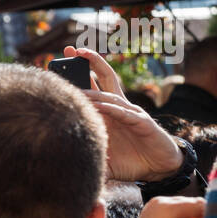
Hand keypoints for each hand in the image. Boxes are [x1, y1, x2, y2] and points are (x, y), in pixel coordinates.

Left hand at [63, 46, 181, 181]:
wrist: (158, 169)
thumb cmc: (130, 161)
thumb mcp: (103, 157)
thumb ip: (84, 156)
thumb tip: (61, 164)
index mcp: (108, 112)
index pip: (91, 88)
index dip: (78, 74)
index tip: (58, 62)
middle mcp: (118, 108)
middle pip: (103, 78)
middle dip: (88, 62)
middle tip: (71, 49)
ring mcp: (131, 113)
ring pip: (111, 94)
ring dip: (94, 88)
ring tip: (74, 84)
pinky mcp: (143, 123)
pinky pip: (124, 114)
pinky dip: (111, 109)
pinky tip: (98, 105)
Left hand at [128, 196, 205, 217]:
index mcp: (170, 207)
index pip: (200, 204)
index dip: (212, 214)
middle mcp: (163, 200)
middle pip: (192, 202)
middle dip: (203, 214)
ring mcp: (156, 202)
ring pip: (183, 204)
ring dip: (193, 215)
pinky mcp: (153, 207)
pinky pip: (173, 207)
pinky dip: (182, 215)